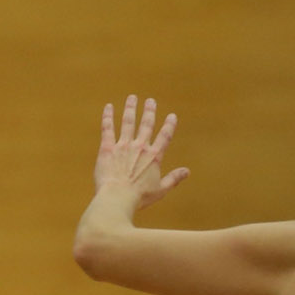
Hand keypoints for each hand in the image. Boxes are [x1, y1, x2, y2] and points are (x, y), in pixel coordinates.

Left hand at [94, 95, 188, 209]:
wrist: (118, 197)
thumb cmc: (139, 197)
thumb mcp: (161, 189)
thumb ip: (174, 178)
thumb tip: (187, 171)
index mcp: (154, 157)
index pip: (165, 137)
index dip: (169, 125)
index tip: (172, 115)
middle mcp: (140, 147)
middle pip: (146, 125)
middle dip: (149, 111)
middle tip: (150, 100)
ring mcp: (123, 146)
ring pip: (128, 122)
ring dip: (130, 109)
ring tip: (132, 98)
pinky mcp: (107, 148)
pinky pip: (108, 129)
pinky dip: (108, 117)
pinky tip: (108, 107)